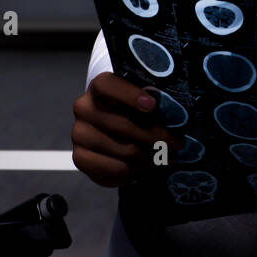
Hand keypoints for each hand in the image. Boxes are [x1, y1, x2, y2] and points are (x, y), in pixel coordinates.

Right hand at [72, 72, 183, 187]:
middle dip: (156, 137)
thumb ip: (153, 104)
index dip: (129, 95)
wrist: (113, 134)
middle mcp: (84, 108)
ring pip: (124, 150)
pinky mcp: (80, 157)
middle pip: (123, 125)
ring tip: (161, 157)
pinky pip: (114, 169)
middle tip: (177, 144)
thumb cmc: (133, 114)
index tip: (152, 105)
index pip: (106, 85)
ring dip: (148, 157)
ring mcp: (79, 134)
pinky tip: (141, 167)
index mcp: (99, 88)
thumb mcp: (143, 103)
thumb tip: (177, 115)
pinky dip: (133, 171)